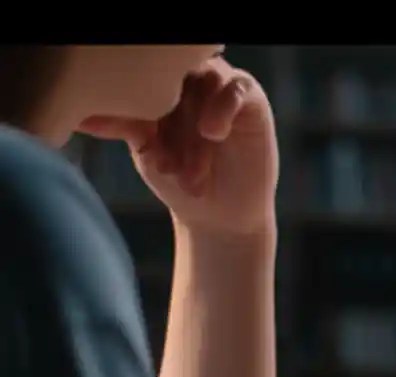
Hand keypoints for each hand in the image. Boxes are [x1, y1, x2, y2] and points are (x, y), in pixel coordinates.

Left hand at [78, 57, 278, 243]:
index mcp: (162, 88)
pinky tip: (214, 134)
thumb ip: (122, 123)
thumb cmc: (178, 179)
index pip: (145, 79)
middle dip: (168, 128)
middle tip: (165, 167)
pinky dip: (221, 108)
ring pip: (202, 86)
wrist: (217, 215)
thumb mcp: (146, 149)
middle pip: (174, 82)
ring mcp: (222, 88)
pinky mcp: (252, 100)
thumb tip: (80, 115)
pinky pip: (236, 88)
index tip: (140, 146)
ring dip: (192, 132)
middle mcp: (193, 82)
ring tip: (188, 173)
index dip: (138, 108)